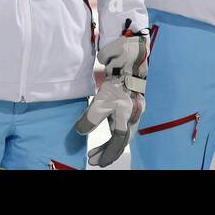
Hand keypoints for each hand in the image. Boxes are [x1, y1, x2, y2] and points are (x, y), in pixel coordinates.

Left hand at [74, 30, 148, 167]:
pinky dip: (111, 128)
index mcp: (128, 116)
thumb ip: (92, 117)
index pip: (118, 141)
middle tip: (92, 158)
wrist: (131, 52)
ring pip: (120, 130)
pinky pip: (119, 119)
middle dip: (106, 150)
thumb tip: (81, 132)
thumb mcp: (103, 99)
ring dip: (107, 141)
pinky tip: (104, 127)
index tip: (96, 161)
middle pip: (120, 139)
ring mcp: (130, 106)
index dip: (108, 153)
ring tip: (94, 149)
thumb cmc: (119, 76)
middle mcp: (132, 114)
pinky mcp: (126, 98)